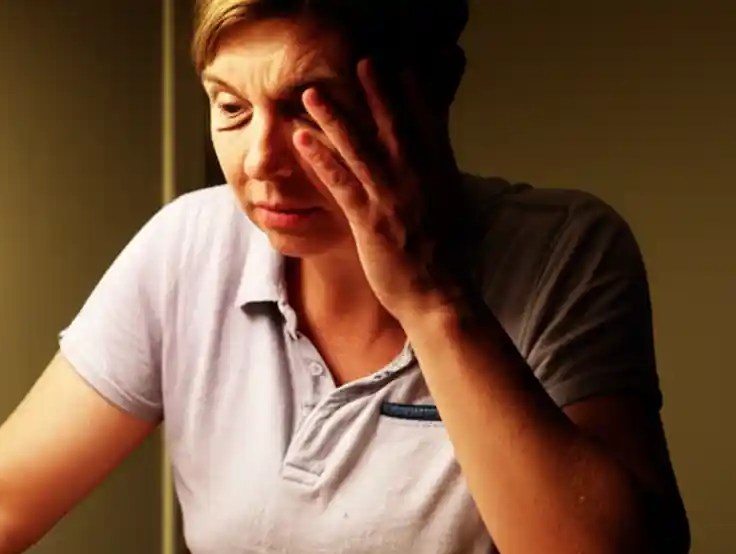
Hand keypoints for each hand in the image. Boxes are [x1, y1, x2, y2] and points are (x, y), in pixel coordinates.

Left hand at [295, 58, 469, 323]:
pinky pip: (341, 183)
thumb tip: (431, 162)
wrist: (438, 296)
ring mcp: (393, 199)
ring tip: (313, 94)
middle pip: (394, 128)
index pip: (425, 127)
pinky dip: (320, 159)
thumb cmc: (440, 258)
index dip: (413, 95)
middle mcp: (417, 181)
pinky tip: (302, 140)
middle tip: (361, 62)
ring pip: (361, 149)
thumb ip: (437, 181)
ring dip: (335, 118)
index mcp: (437, 177)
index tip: (402, 68)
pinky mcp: (371, 221)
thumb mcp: (448, 210)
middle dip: (376, 93)